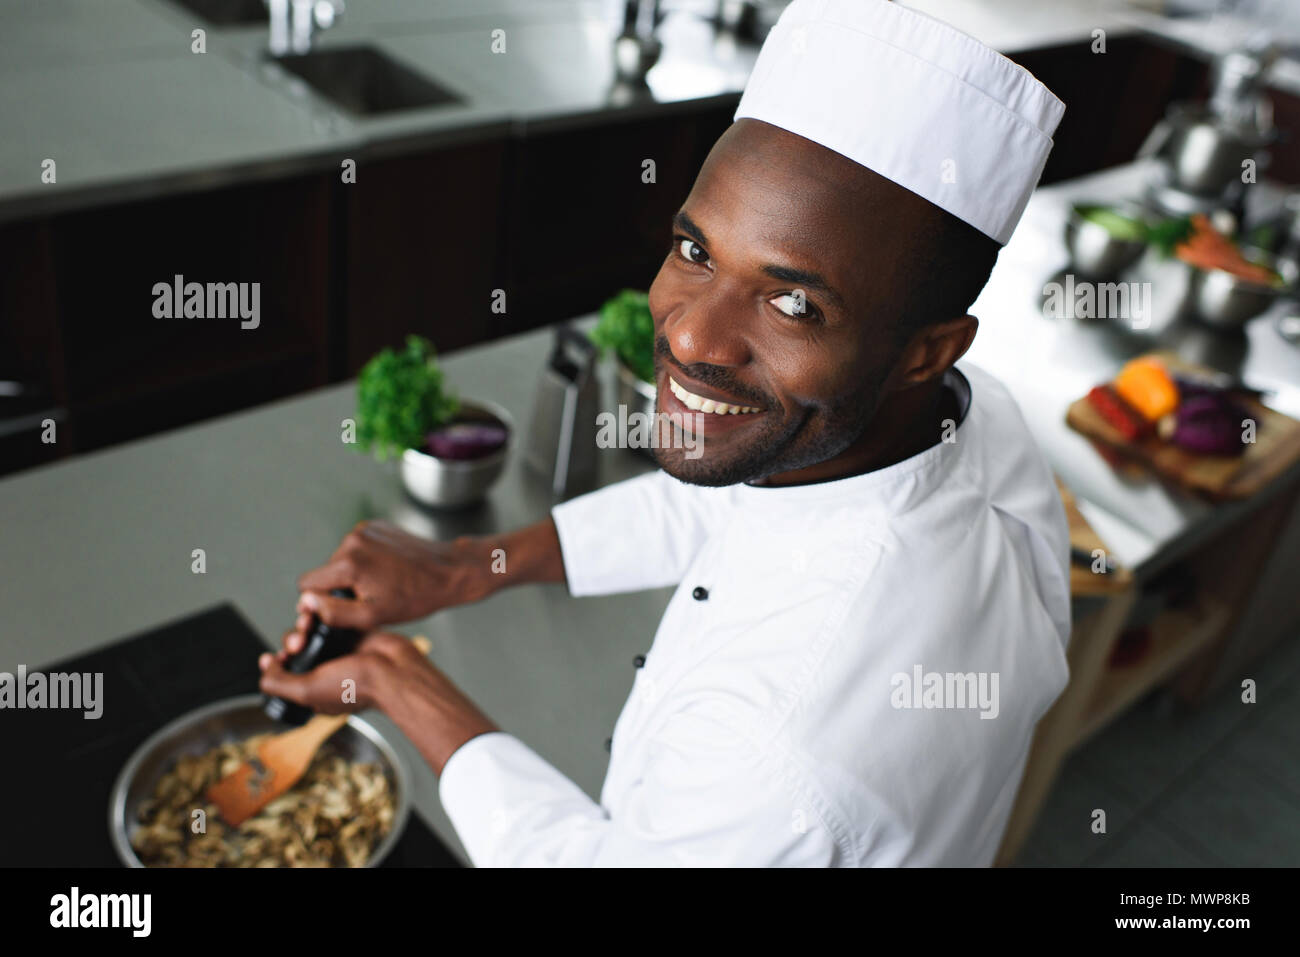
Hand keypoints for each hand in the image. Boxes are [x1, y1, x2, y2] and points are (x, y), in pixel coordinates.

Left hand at [258, 630, 411, 713]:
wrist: (395, 669)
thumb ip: (280, 683)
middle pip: (297, 651)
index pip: (286, 676)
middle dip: (292, 640)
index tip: (278, 656)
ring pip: (311, 633)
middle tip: (299, 641)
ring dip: (305, 624)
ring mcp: (339, 654)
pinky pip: (329, 622)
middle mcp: (326, 673)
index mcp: (315, 693)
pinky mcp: (351, 636)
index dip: (277, 663)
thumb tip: (264, 670)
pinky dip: (323, 616)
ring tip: (309, 622)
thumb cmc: (359, 686)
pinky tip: (321, 612)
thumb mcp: (308, 691)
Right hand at [289, 520, 492, 650]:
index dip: (318, 600)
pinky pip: (357, 547)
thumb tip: (307, 602)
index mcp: (349, 562)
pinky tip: (386, 570)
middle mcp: (353, 539)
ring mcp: (365, 529)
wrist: (448, 571)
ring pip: (341, 559)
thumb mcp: (373, 616)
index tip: (338, 607)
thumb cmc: (416, 596)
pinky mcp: (376, 525)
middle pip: (325, 571)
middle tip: (368, 597)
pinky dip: (366, 559)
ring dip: (354, 573)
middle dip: (339, 586)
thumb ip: (334, 613)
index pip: (307, 583)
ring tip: (381, 584)